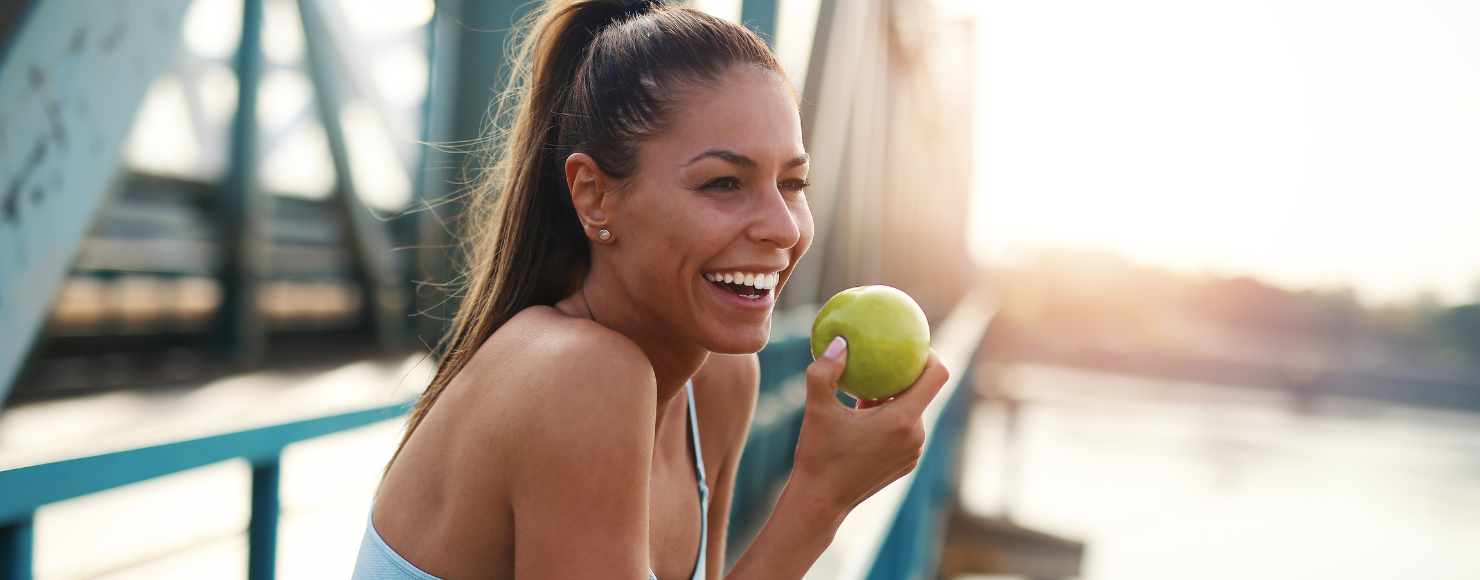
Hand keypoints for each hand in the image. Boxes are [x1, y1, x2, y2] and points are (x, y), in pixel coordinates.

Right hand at [789, 337, 949, 514]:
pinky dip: (890, 419)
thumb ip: (825, 370)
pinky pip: (905, 431)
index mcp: (901, 419)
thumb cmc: (818, 455)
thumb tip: (841, 342)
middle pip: (922, 393)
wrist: (820, 502)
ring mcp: (913, 452)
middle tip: (878, 361)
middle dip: (903, 376)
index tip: (909, 344)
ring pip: (912, 412)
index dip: (929, 354)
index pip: (936, 375)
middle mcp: (915, 436)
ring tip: (865, 391)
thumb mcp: (817, 408)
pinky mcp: (906, 464)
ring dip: (894, 399)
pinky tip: (863, 417)